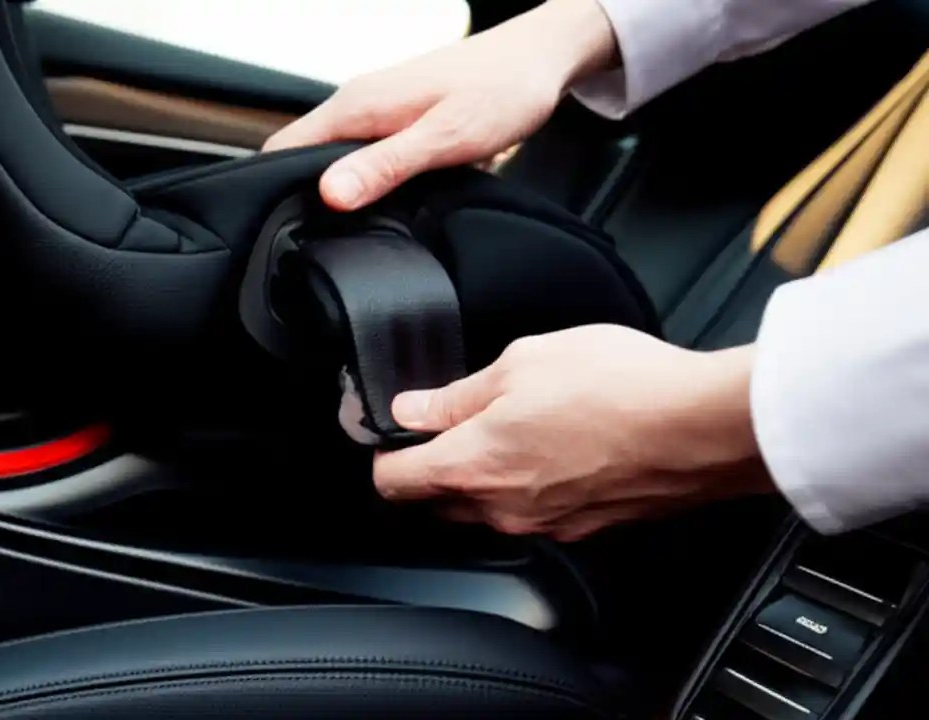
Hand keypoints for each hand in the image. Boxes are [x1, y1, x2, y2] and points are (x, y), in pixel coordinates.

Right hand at [262, 0, 618, 210]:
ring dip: (338, 194)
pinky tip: (385, 207)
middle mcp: (359, 104)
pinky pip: (362, 156)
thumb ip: (385, 167)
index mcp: (358, 106)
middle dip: (303, 201)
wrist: (543, 58)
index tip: (283, 234)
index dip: (273, 193)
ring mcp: (377, 111)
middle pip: (302, 158)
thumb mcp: (446, 138)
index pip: (282, 149)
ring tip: (350, 233)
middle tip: (319, 246)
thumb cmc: (504, 89)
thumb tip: (330, 195)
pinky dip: (364, 184)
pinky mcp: (398, 120)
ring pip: (333, 160)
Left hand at [373, 325, 776, 541]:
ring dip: (482, 478)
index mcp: (472, 465)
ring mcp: (547, 524)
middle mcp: (503, 508)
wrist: (704, 427)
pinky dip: (530, 486)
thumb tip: (413, 409)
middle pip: (435, 504)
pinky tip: (556, 448)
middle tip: (447, 425)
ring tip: (510, 429)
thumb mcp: (521, 363)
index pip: (392, 483)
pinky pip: (536, 512)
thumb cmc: (620, 387)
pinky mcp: (587, 527)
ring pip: (487, 511)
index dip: (383, 456)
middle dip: (429, 470)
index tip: (389, 433)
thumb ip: (456, 395)